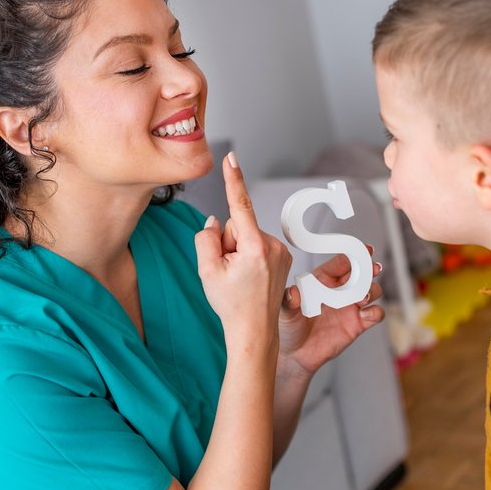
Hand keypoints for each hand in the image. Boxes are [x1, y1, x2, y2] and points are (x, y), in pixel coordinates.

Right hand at [195, 153, 291, 356]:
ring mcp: (281, 252)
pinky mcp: (284, 257)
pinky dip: (249, 255)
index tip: (231, 158)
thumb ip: (206, 239)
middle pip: (238, 224)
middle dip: (229, 242)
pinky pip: (258, 244)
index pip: (241, 205)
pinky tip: (249, 277)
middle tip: (228, 271)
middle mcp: (272, 245)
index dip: (234, 180)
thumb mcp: (207, 271)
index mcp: (254, 247)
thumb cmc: (231, 304)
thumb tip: (216, 221)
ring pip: (248, 235)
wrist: (254, 331)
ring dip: (239, 251)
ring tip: (240, 278)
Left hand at [276, 246, 384, 377]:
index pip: (342, 262)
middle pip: (362, 273)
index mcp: (323, 279)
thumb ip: (288, 301)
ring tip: (362, 297)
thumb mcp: (284, 311)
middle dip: (370, 269)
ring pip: (372, 290)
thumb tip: (292, 293)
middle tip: (372, 269)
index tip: (365, 250)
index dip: (355, 254)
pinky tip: (365, 315)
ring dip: (372, 290)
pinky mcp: (357, 324)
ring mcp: (350, 307)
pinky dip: (375, 312)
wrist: (295, 354)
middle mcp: (340, 290)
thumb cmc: (288, 327)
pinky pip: (375, 314)